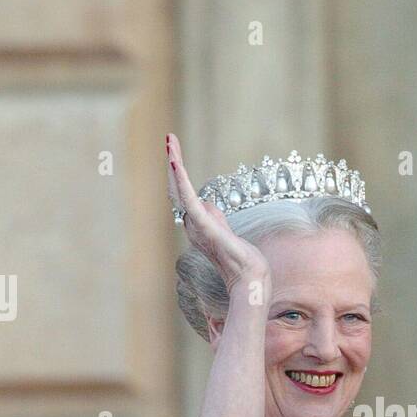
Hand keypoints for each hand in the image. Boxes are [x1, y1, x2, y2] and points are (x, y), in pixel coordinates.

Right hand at [166, 132, 270, 299]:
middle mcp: (192, 224)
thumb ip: (214, 216)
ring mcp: (197, 225)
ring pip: (181, 190)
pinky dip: (182, 181)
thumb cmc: (240, 261)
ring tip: (170, 141)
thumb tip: (206, 202)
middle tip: (169, 138)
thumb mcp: (225, 230)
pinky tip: (176, 163)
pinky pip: (189, 200)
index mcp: (196, 225)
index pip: (184, 195)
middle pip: (178, 188)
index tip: (174, 152)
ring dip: (175, 163)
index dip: (178, 175)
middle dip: (174, 162)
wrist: (248, 278)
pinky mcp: (204, 225)